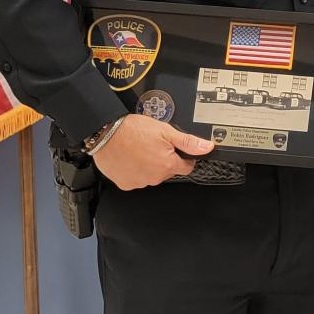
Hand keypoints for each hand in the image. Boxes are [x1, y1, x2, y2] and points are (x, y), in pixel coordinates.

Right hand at [92, 114, 211, 189]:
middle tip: (153, 145)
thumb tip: (207, 147)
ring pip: (151, 175)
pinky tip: (130, 158)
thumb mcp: (166, 131)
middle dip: (164, 160)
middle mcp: (155, 178)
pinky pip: (136, 179)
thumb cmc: (134, 130)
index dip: (183, 157)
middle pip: (168, 171)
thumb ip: (188, 142)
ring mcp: (139, 182)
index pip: (186, 167)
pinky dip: (135, 171)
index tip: (177, 150)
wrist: (106, 133)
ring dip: (149, 165)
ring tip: (139, 150)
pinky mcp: (125, 184)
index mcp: (167, 165)